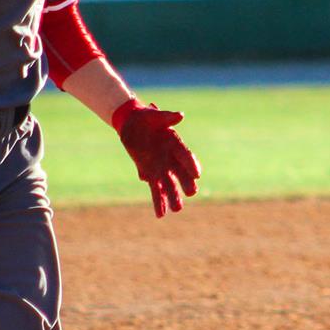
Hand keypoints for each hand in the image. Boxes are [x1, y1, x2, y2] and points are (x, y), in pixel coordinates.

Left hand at [114, 102, 200, 217]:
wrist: (132, 124)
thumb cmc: (146, 117)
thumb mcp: (154, 115)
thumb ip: (167, 117)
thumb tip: (179, 116)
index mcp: (175, 143)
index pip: (185, 155)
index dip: (191, 164)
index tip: (197, 174)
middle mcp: (171, 158)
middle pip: (181, 173)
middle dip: (186, 183)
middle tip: (192, 192)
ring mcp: (161, 168)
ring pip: (169, 185)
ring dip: (173, 197)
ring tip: (178, 209)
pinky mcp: (150, 173)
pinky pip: (156, 189)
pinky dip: (158, 201)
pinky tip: (161, 215)